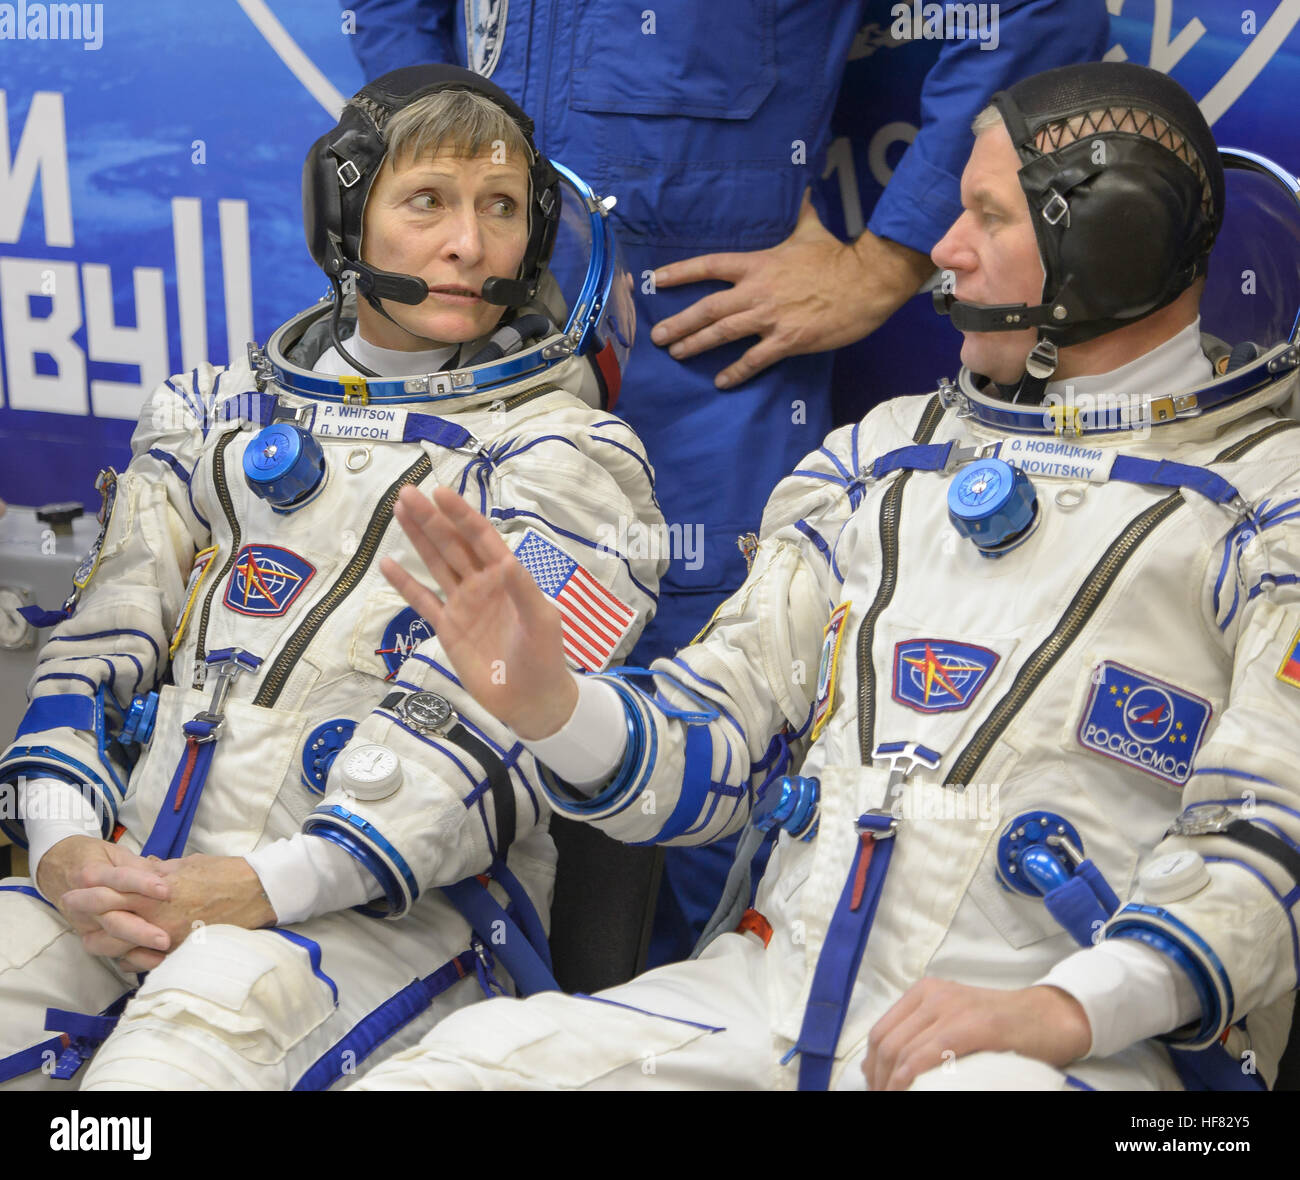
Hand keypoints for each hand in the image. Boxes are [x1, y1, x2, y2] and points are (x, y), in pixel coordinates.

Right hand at [38, 835, 172, 970]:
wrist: (60, 869)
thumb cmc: (96, 859)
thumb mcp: (117, 854)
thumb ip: (142, 866)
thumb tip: (173, 874)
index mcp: (92, 874)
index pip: (118, 880)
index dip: (142, 884)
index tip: (167, 891)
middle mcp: (83, 902)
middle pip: (111, 918)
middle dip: (139, 931)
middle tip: (164, 939)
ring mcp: (84, 924)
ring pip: (106, 942)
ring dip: (135, 948)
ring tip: (162, 952)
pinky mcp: (88, 937)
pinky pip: (107, 953)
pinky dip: (130, 960)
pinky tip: (152, 960)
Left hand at [55, 849, 275, 971]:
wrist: (256, 893)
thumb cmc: (224, 873)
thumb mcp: (188, 864)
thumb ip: (159, 871)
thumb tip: (141, 870)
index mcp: (158, 891)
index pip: (112, 891)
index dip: (89, 891)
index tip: (74, 890)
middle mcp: (157, 916)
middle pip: (109, 920)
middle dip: (87, 915)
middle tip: (71, 910)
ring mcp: (167, 936)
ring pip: (122, 945)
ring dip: (104, 941)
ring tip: (91, 937)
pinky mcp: (180, 950)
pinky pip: (146, 957)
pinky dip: (131, 955)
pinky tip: (124, 952)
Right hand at [381, 485, 577, 739]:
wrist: (531, 700)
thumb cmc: (544, 658)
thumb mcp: (541, 622)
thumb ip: (523, 591)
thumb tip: (506, 561)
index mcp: (506, 578)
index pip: (481, 538)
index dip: (461, 515)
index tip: (440, 493)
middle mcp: (481, 585)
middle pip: (453, 544)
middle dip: (432, 518)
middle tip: (407, 492)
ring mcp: (463, 605)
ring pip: (436, 564)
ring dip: (419, 538)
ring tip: (399, 510)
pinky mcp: (448, 629)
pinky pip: (423, 601)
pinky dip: (405, 584)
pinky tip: (388, 563)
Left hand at [649, 190, 933, 387]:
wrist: (867, 281)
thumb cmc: (838, 256)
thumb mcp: (812, 229)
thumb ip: (800, 214)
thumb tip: (803, 189)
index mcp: (758, 263)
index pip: (710, 265)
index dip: (681, 272)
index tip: (656, 280)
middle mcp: (757, 290)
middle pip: (707, 307)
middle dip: (680, 322)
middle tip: (657, 336)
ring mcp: (770, 317)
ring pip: (723, 333)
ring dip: (696, 345)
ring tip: (676, 354)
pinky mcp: (788, 340)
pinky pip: (754, 359)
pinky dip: (736, 372)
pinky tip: (721, 382)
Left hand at [862, 979, 1091, 1090]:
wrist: (1049, 1017)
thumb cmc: (1003, 1027)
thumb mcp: (955, 1020)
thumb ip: (925, 1034)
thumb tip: (890, 1067)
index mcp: (923, 992)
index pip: (881, 1031)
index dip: (871, 1066)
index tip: (875, 1088)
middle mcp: (932, 995)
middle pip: (886, 1042)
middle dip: (878, 1078)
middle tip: (882, 1098)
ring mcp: (951, 1007)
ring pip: (901, 1049)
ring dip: (890, 1082)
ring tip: (893, 1099)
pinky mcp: (972, 1026)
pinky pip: (928, 1053)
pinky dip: (909, 1076)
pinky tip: (904, 1089)